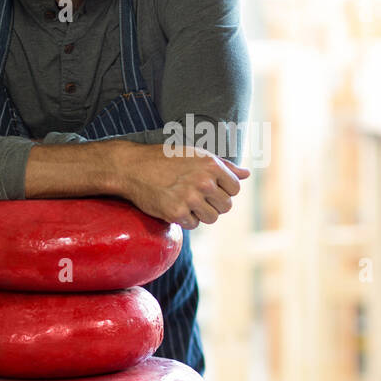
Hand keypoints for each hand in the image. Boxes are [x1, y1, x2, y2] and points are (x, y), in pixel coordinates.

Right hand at [114, 142, 250, 228]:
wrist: (132, 167)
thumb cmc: (166, 159)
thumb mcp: (196, 155)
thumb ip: (224, 166)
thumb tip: (247, 174)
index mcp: (211, 165)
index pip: (235, 189)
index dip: (223, 190)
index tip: (209, 187)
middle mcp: (203, 181)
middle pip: (226, 206)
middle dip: (213, 204)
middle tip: (196, 196)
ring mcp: (190, 198)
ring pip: (212, 218)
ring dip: (201, 213)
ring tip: (186, 201)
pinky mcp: (176, 213)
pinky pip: (193, 224)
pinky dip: (186, 219)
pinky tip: (174, 205)